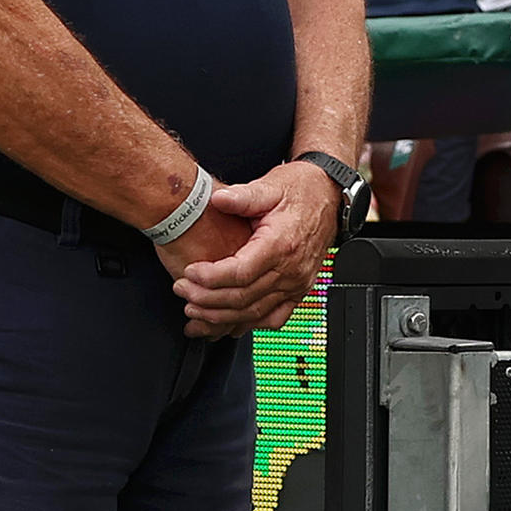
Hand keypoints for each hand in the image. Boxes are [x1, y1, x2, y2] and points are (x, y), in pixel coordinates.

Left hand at [170, 159, 337, 338]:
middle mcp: (291, 269)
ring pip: (254, 313)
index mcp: (281, 244)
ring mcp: (297, 283)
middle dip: (206, 299)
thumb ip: (242, 196)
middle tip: (182, 291)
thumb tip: (218, 199)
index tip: (189, 273)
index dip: (210, 278)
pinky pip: (274, 318)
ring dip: (221, 317)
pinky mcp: (299, 290)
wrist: (328, 195)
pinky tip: (229, 323)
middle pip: (243, 298)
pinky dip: (249, 324)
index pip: (240, 273)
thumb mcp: (270, 186)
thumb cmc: (301, 191)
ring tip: (195, 311)